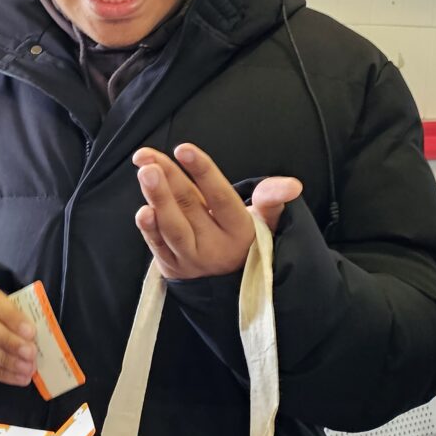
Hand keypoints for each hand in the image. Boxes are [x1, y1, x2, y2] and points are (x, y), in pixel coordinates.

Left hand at [132, 143, 302, 280]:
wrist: (230, 286)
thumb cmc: (245, 241)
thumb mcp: (265, 221)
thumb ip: (271, 197)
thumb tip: (293, 185)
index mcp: (240, 230)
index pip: (221, 197)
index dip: (204, 172)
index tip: (185, 149)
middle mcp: (215, 246)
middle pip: (190, 208)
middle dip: (169, 180)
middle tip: (149, 159)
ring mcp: (192, 259)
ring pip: (173, 227)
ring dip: (156, 199)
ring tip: (144, 172)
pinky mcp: (173, 267)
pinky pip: (159, 248)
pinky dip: (149, 230)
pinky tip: (142, 211)